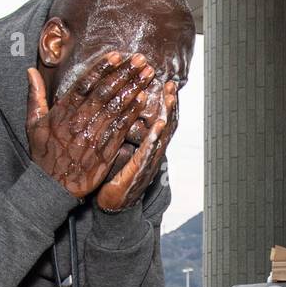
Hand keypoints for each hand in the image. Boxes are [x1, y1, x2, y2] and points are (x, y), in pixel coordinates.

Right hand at [25, 51, 153, 199]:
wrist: (51, 186)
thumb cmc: (43, 153)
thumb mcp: (33, 123)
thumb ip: (34, 95)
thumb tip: (30, 71)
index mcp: (62, 112)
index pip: (85, 85)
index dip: (102, 68)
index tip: (116, 55)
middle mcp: (79, 122)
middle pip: (105, 92)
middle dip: (124, 74)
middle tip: (140, 59)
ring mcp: (93, 136)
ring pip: (116, 108)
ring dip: (134, 89)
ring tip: (147, 74)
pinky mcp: (104, 151)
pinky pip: (121, 129)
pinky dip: (132, 113)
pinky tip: (144, 100)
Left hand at [94, 80, 177, 211]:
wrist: (114, 205)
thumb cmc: (114, 175)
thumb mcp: (119, 149)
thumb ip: (123, 131)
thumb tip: (120, 109)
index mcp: (147, 145)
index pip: (159, 118)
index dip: (163, 102)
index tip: (166, 82)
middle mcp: (152, 152)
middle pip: (165, 123)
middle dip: (169, 103)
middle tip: (171, 84)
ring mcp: (148, 162)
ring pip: (162, 136)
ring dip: (167, 115)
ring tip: (170, 98)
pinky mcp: (140, 172)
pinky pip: (149, 152)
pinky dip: (155, 138)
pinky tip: (158, 126)